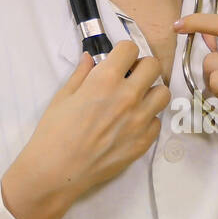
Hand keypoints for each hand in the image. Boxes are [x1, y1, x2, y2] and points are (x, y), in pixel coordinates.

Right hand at [1, 40, 171, 218]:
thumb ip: (81, 74)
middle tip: (130, 77)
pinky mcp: (144, 142)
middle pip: (153, 65)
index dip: (123, 52)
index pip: (130, 48)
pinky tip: (131, 123)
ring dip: (151, 91)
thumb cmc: (54, 132)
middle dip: (141, 67)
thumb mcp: (63, 96)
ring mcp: (139, 120)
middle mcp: (128, 96)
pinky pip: (158, 121)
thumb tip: (90, 58)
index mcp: (105, 80)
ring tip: (136, 99)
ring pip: (163, 93)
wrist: (57, 170)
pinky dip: (148, 119)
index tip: (118, 60)